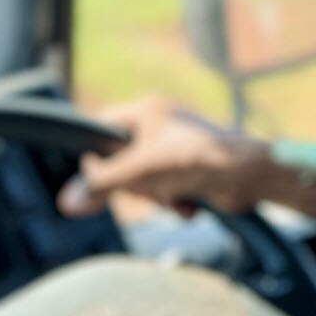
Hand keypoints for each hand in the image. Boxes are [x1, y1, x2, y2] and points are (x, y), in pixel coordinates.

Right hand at [56, 97, 267, 217]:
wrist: (248, 177)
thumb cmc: (196, 160)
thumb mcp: (140, 173)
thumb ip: (102, 185)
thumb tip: (67, 201)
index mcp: (147, 111)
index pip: (101, 128)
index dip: (95, 157)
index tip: (98, 180)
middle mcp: (161, 126)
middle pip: (121, 163)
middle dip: (136, 186)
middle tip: (149, 188)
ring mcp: (176, 149)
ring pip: (145, 183)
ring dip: (158, 198)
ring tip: (176, 196)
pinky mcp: (191, 171)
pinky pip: (167, 192)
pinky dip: (176, 202)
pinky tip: (190, 204)